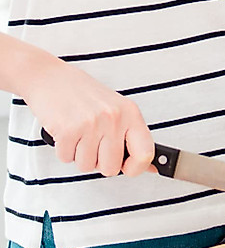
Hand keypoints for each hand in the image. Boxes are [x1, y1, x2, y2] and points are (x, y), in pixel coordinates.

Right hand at [24, 57, 154, 176]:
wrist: (52, 79)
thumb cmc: (85, 95)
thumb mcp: (116, 109)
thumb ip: (130, 137)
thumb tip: (150, 167)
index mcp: (131, 113)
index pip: (145, 153)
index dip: (136, 168)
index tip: (128, 168)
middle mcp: (114, 118)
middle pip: (111, 167)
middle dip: (100, 162)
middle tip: (93, 143)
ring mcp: (91, 124)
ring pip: (87, 166)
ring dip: (80, 155)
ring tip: (79, 134)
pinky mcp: (68, 130)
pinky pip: (66, 159)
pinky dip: (64, 150)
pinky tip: (67, 132)